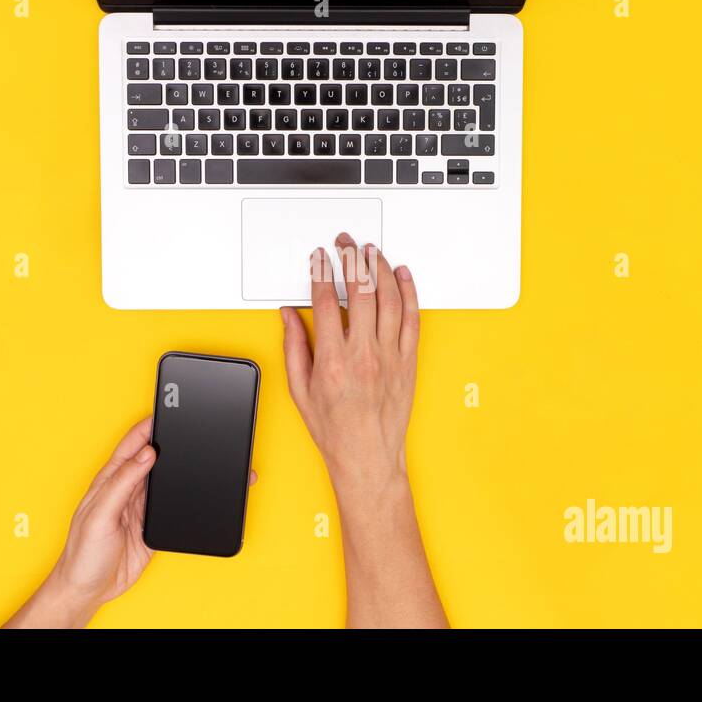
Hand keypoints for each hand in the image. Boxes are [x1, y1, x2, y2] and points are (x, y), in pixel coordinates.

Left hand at [6, 417, 259, 627]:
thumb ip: (122, 483)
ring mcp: (141, 507)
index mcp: (110, 480)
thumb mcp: (99, 514)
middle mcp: (127, 490)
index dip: (150, 425)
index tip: (168, 411)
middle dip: (172, 440)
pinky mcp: (154, 525)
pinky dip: (188, 495)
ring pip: (167, 479)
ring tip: (202, 453)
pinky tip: (199, 488)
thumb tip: (146, 455)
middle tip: (193, 426)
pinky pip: (175, 504)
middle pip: (154, 457)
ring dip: (182, 468)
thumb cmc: (83, 554)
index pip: (133, 444)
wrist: (89, 589)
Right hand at [280, 232, 418, 496]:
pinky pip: (412, 317)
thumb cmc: (335, 429)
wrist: (368, 457)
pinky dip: (408, 291)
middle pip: (359, 291)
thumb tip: (289, 315)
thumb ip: (294, 347)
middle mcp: (364, 354)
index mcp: (333, 360)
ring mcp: (390, 356)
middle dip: (351, 259)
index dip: (321, 273)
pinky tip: (402, 274)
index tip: (319, 258)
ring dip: (379, 268)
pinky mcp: (408, 360)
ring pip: (389, 298)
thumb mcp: (300, 390)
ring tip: (371, 251)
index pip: (325, 302)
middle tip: (345, 244)